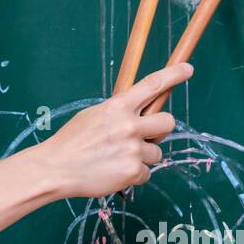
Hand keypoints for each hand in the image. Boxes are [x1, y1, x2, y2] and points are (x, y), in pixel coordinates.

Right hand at [31, 62, 192, 200]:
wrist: (56, 168)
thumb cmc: (71, 142)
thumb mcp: (92, 116)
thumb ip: (117, 113)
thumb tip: (137, 115)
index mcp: (118, 107)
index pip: (151, 85)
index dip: (173, 75)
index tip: (187, 69)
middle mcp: (129, 125)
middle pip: (168, 122)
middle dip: (159, 130)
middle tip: (144, 137)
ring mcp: (133, 150)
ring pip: (156, 152)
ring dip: (142, 157)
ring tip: (116, 159)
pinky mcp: (132, 172)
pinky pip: (145, 173)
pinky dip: (132, 175)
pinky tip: (113, 173)